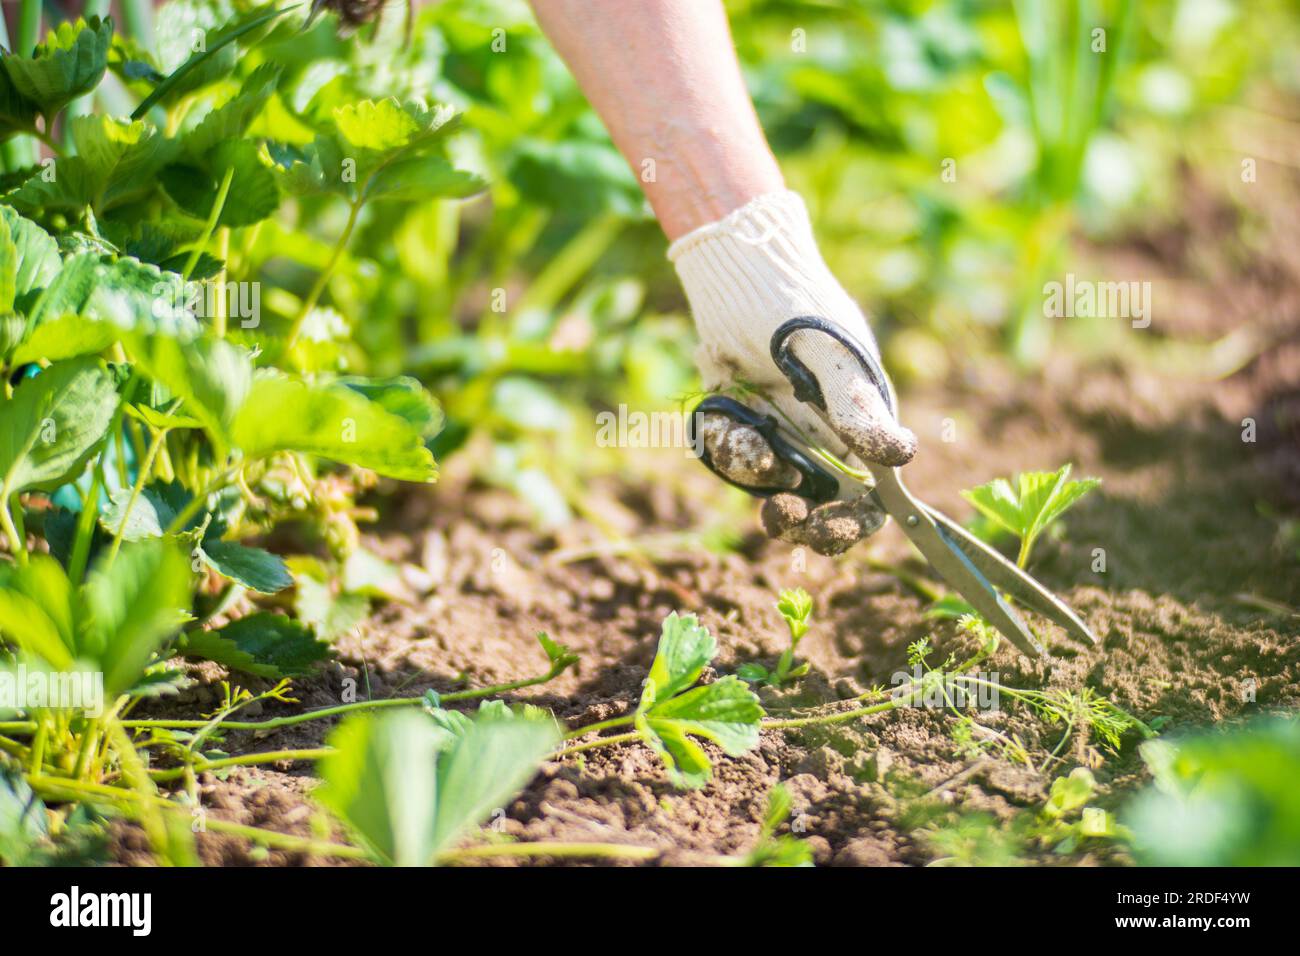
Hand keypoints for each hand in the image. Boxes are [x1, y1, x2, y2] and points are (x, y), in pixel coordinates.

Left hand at [671, 191, 915, 554]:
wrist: (738, 270)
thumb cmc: (794, 301)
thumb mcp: (827, 352)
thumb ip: (856, 405)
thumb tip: (901, 456)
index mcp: (863, 427)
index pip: (871, 500)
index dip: (853, 525)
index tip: (827, 527)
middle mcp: (827, 439)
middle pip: (821, 510)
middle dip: (800, 522)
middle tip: (777, 514)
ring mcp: (784, 434)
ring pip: (770, 487)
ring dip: (753, 471)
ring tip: (741, 429)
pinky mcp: (744, 425)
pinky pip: (733, 456)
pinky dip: (724, 442)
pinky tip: (722, 409)